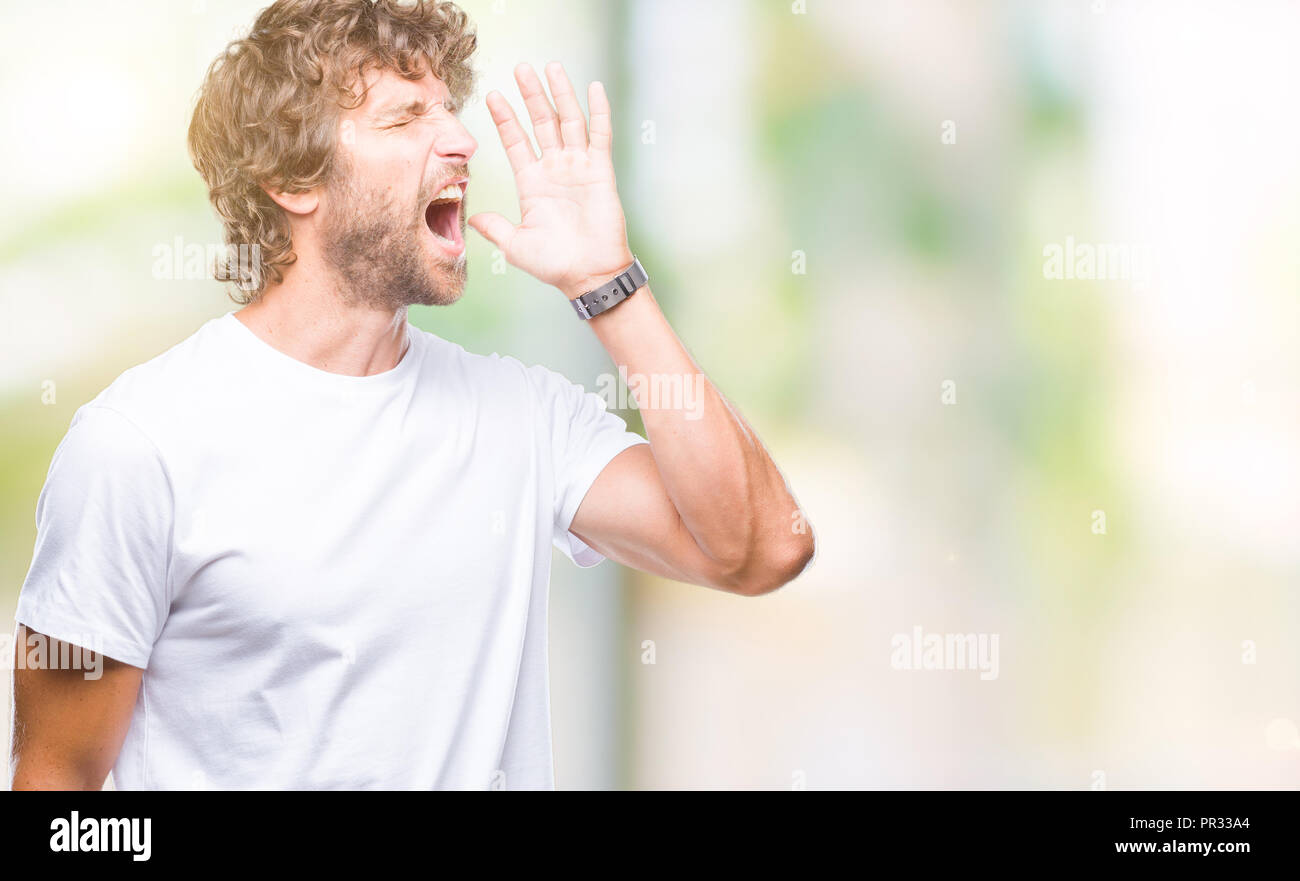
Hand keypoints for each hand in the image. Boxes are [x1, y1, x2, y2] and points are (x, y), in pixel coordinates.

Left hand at [468, 62, 633, 299]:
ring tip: (550, 67)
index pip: (516, 142)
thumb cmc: (554, 264)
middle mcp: (554, 170)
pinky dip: (598, 111)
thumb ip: (495, 228)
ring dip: (559, 94)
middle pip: (541, 122)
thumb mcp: (515, 246)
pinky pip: (599, 135)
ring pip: (568, 121)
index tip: (492, 95)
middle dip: (531, 95)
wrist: (588, 274)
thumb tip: (472, 218)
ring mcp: (578, 167)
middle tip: (520, 68)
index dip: (505, 119)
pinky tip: (594, 88)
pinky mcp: (601, 171)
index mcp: (532, 183)